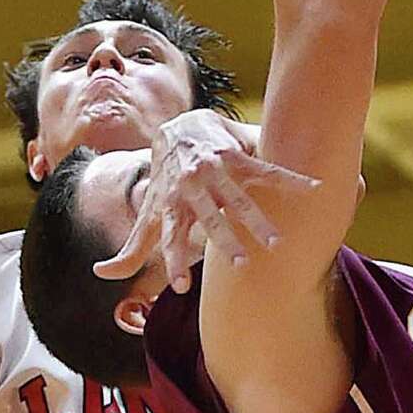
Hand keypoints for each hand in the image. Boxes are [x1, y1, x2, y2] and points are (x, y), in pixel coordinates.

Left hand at [95, 110, 319, 287]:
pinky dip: (289, 180)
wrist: (178, 128)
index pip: (172, 237)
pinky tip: (313, 189)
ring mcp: (216, 169)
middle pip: (210, 218)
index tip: (182, 285)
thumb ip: (130, 250)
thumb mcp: (147, 214)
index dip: (176, 260)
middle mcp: (192, 186)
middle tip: (240, 264)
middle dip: (225, 239)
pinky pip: (265, 169)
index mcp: (172, 204)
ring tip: (276, 242)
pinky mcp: (237, 155)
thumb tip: (100, 274)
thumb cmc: (164, 181)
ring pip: (239, 197)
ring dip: (258, 219)